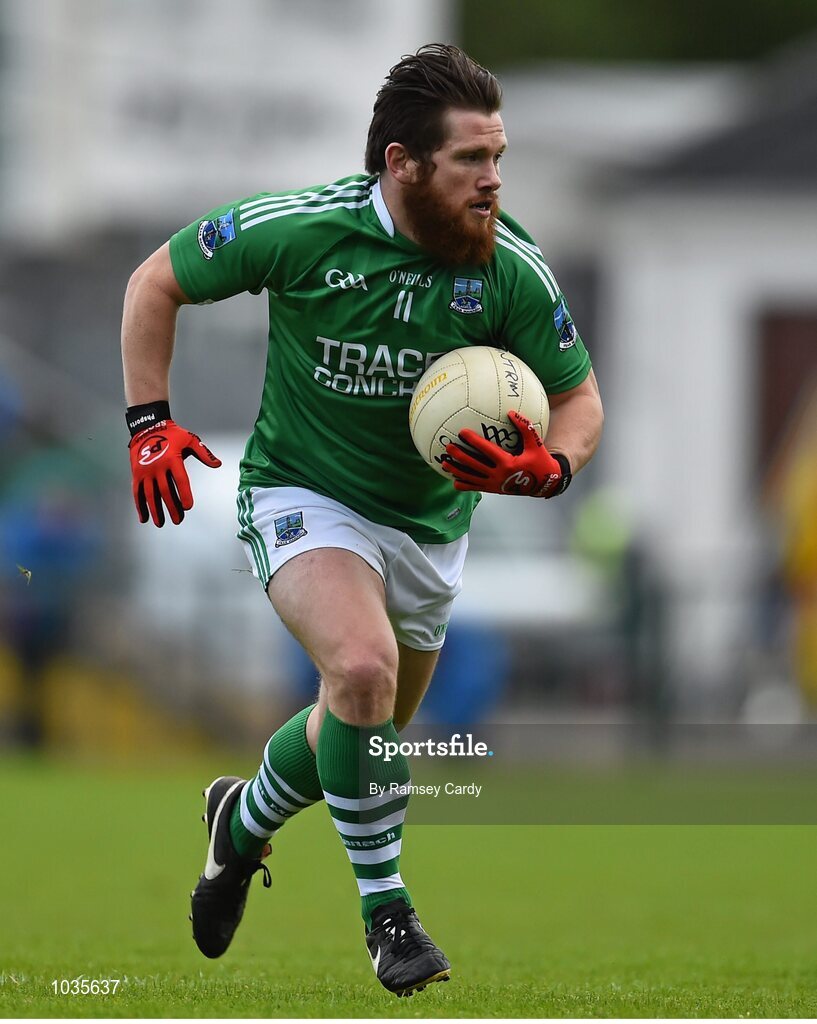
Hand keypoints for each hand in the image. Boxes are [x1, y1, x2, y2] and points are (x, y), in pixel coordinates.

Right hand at [128, 419, 220, 525]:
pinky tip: (144, 518)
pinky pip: (137, 492)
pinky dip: (140, 506)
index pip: (180, 480)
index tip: (187, 507)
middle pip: (165, 491)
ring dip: (155, 510)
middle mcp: (157, 466)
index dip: (184, 494)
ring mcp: (145, 471)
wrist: (148, 427)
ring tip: (161, 523)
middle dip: (171, 507)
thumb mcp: (190, 439)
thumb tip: (217, 464)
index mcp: (172, 459)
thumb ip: (203, 453)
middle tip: (178, 520)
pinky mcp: (136, 474)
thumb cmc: (172, 434)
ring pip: (150, 494)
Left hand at [443, 409, 570, 497]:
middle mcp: (498, 475)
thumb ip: (525, 427)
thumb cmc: (540, 462)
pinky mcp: (494, 490)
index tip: (462, 432)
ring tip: (444, 464)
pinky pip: (476, 488)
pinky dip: (464, 485)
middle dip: (459, 456)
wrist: (545, 484)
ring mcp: (494, 484)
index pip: (486, 450)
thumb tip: (511, 412)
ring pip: (471, 478)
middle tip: (448, 447)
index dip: (473, 441)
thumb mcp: (535, 444)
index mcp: (507, 463)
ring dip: (457, 470)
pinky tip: (454, 480)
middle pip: (474, 465)